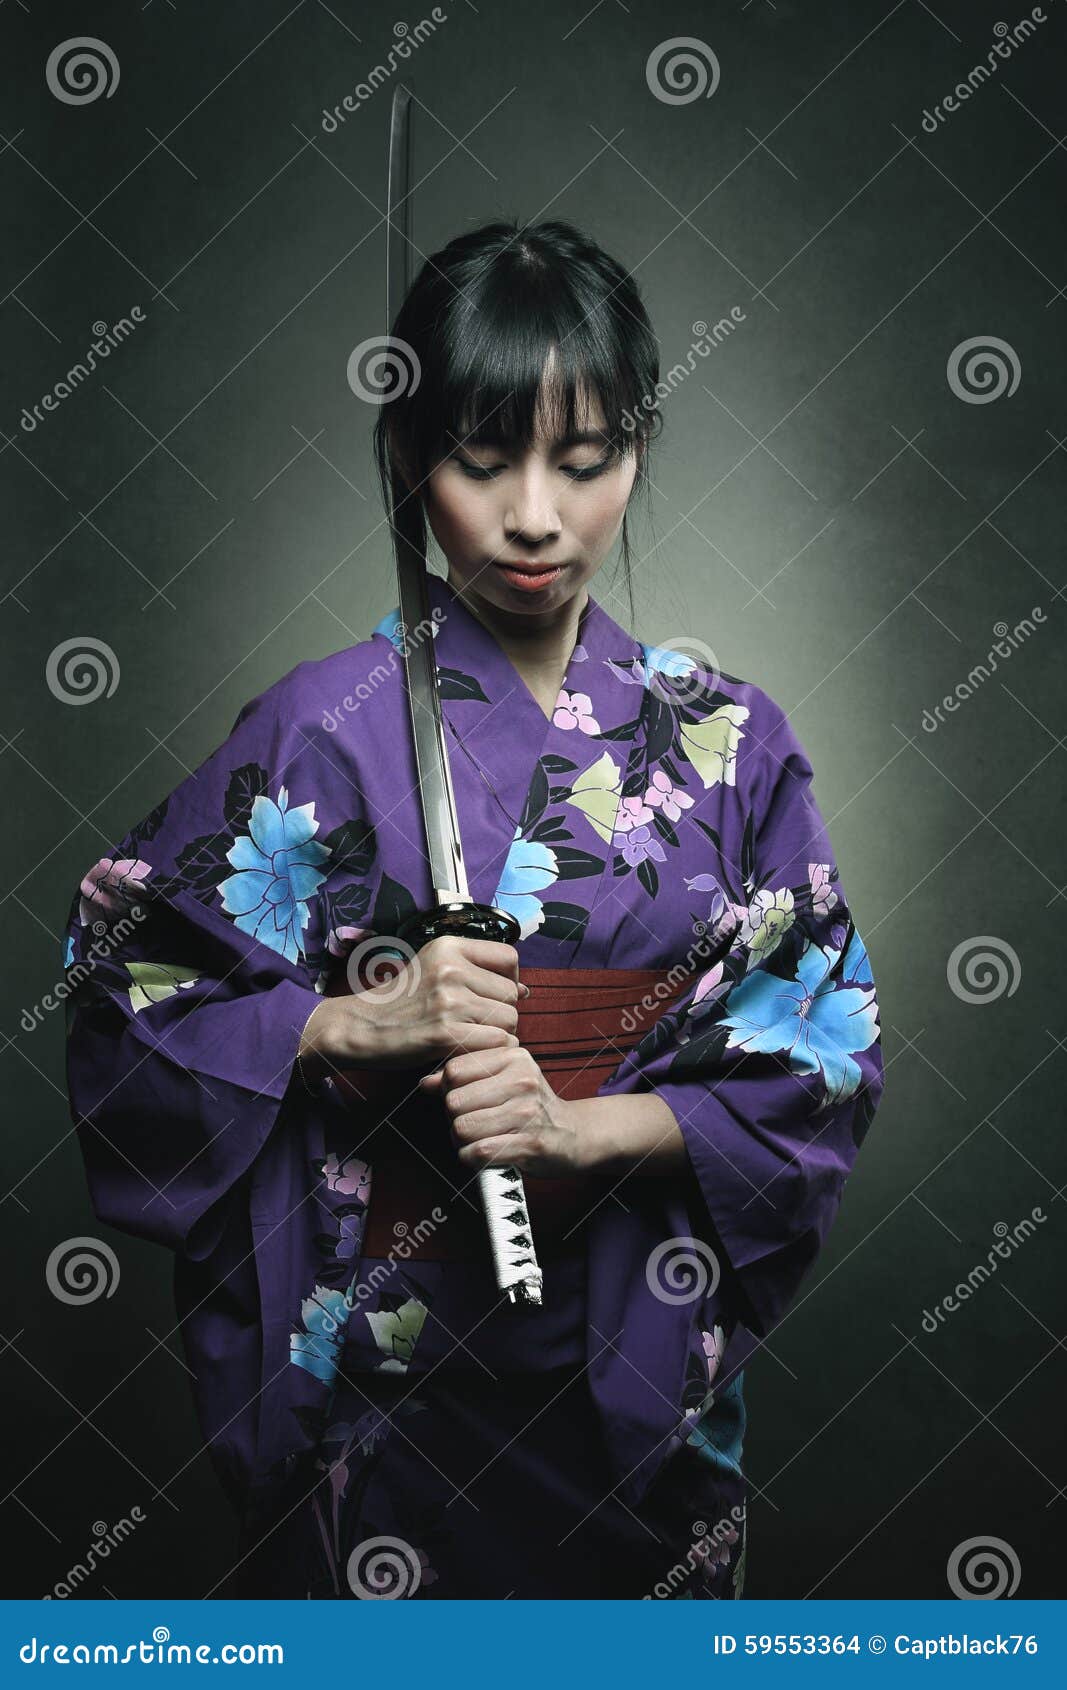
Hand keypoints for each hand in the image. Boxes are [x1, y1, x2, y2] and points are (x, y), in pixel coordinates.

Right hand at [300, 935, 528, 1075]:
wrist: (360, 1027)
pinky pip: (495, 1042)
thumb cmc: (400, 1001)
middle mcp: (451, 969)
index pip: (509, 957)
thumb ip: (476, 972)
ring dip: (496, 1034)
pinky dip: (488, 1051)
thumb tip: (525, 989)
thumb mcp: (433, 968)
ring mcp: (449, 1001)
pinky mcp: (446, 1033)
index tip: (493, 995)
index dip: (510, 979)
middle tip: (476, 1023)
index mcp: (449, 947)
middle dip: (501, 1012)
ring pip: (508, 1020)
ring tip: (470, 1037)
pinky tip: (468, 1050)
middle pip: (512, 994)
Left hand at [418, 1046, 585, 1176]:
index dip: (449, 1089)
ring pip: (462, 1128)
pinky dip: (472, 1159)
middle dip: (455, 1118)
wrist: (573, 1135)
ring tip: (478, 1138)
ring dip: (462, 1141)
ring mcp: (527, 1113)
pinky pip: (478, 1152)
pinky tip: (483, 1154)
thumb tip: (424, 1083)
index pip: (454, 1070)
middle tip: (471, 1123)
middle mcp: (522, 1081)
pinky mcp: (530, 1144)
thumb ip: (464, 1077)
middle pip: (454, 1101)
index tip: (463, 1099)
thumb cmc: (530, 1106)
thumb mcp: (502, 1079)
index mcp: (514, 1058)